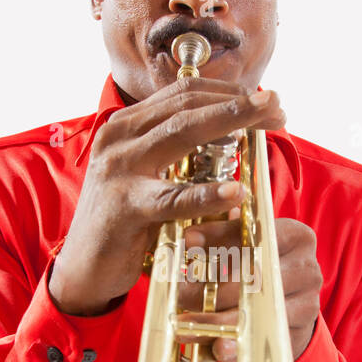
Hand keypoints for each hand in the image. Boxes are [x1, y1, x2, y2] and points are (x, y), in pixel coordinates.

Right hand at [49, 75, 285, 315]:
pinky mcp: (124, 208)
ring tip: (268, 123)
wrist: (83, 269)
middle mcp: (119, 138)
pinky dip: (207, 194)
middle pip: (187, 104)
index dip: (228, 92)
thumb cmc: (125, 222)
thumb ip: (177, 153)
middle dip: (238, 102)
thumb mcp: (148, 176)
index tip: (266, 100)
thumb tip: (231, 133)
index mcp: (127, 126)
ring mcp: (119, 170)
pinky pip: (172, 198)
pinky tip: (236, 191)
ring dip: (231, 122)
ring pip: (182, 133)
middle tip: (278, 105)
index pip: (183, 93)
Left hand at [180, 214, 321, 361]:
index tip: (187, 245)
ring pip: (257, 311)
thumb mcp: (241, 244)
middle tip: (180, 295)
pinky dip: (237, 343)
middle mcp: (307, 268)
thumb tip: (189, 240)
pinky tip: (217, 347)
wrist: (287, 303)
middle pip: (256, 277)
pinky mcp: (300, 331)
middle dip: (212, 287)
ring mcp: (308, 301)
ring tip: (186, 325)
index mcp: (295, 235)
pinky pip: (263, 338)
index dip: (218, 239)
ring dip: (218, 319)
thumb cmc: (257, 266)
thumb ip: (217, 238)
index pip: (255, 234)